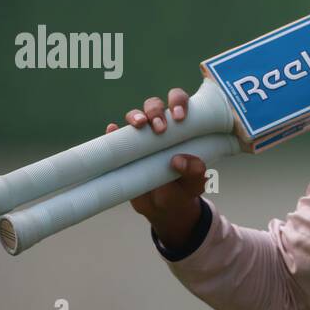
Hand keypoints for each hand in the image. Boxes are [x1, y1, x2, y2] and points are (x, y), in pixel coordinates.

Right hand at [104, 88, 203, 247]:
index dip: (178, 102)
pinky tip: (113, 130)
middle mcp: (159, 127)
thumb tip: (177, 160)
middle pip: (154, 105)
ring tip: (140, 126)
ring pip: (134, 116)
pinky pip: (115, 136)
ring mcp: (140, 138)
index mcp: (181, 128)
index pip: (179, 102)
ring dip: (135, 116)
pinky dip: (113, 131)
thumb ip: (195, 171)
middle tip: (161, 129)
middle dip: (156, 110)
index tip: (180, 118)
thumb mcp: (196, 182)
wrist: (164, 208)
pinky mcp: (123, 150)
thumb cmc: (184, 188)